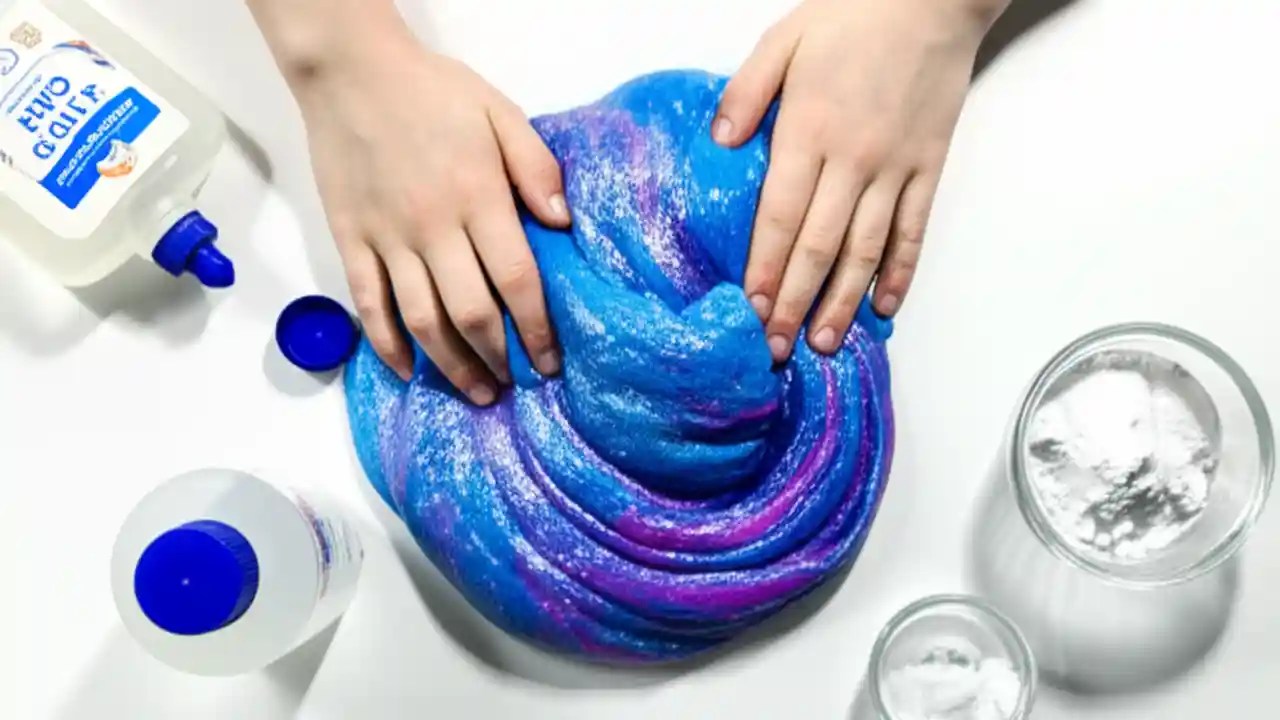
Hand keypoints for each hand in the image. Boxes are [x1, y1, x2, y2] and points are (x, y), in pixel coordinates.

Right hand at [285, 16, 567, 403]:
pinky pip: (369, 304)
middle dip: (498, 358)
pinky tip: (409, 371)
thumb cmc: (432, 90)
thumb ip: (536, 166)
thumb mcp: (499, 112)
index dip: (537, 330)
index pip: (517, 281)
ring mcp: (387, 238)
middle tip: (514, 385)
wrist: (351, 71)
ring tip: (476, 391)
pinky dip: (388, 345)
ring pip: (422, 319)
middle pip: (471, 313)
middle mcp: (433, 227)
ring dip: (452, 365)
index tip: (550, 362)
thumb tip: (564, 222)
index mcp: (478, 197)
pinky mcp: (350, 240)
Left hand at [715, 0, 1007, 359]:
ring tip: (826, 343)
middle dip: (796, 303)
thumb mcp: (784, 39)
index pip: (780, 218)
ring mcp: (895, 168)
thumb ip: (747, 93)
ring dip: (843, 302)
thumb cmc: (854, 15)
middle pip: (818, 247)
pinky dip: (900, 272)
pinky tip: (884, 306)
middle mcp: (852, 159)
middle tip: (779, 348)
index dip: (766, 270)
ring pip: (865, 250)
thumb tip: (719, 142)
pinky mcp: (928, 167)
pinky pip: (914, 231)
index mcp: (808, 131)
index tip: (752, 311)